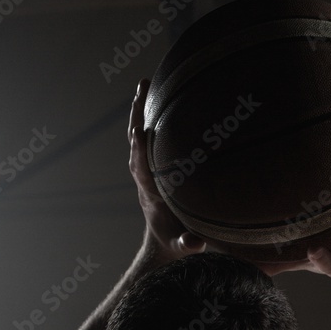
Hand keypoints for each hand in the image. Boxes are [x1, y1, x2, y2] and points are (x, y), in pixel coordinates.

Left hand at [129, 78, 206, 264]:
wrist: (164, 242)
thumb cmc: (175, 242)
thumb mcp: (182, 245)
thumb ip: (188, 243)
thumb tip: (194, 243)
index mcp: (150, 194)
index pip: (141, 168)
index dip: (139, 151)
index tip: (139, 131)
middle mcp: (143, 178)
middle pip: (135, 143)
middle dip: (137, 116)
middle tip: (142, 88)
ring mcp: (145, 170)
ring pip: (138, 136)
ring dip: (140, 111)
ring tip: (145, 83)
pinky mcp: (151, 166)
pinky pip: (147, 139)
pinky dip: (148, 118)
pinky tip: (156, 99)